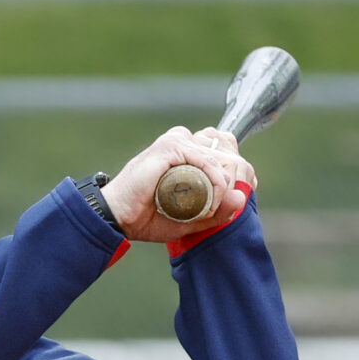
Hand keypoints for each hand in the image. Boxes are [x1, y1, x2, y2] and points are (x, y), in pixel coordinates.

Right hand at [100, 126, 257, 244]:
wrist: (117, 218)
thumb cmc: (146, 218)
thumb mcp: (190, 218)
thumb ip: (216, 211)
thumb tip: (241, 198)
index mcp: (187, 150)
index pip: (225, 149)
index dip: (235, 173)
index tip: (234, 199)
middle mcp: (183, 140)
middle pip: (226, 151)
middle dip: (232, 180)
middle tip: (223, 207)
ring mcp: (176, 141)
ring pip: (218, 158)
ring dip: (222, 186)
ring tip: (211, 210)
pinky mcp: (170, 147)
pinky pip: (205, 162)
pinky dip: (213, 183)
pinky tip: (209, 202)